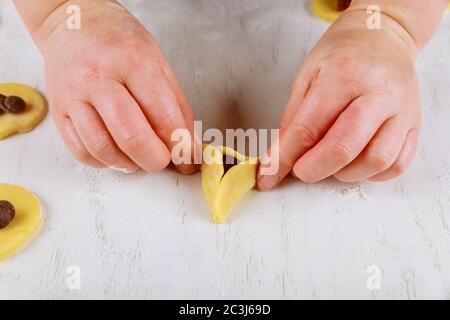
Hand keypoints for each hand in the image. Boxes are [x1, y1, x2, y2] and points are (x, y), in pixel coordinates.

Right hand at [40, 2, 195, 172]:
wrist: (73, 24)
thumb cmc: (118, 42)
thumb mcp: (159, 64)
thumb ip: (177, 108)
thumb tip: (188, 149)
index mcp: (133, 62)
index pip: (164, 118)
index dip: (179, 146)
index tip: (185, 154)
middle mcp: (98, 78)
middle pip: (131, 138)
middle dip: (155, 160)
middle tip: (162, 159)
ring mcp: (73, 96)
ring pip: (103, 149)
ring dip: (129, 164)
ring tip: (139, 156)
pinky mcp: (58, 110)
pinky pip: (81, 151)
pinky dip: (104, 161)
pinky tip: (116, 152)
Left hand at [258, 10, 420, 189]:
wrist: (383, 37)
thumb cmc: (342, 55)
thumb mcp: (306, 77)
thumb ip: (293, 119)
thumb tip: (278, 159)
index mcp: (343, 75)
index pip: (307, 129)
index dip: (283, 159)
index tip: (268, 176)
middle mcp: (378, 92)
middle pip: (343, 148)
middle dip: (313, 170)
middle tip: (301, 170)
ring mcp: (402, 110)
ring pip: (376, 161)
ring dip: (344, 174)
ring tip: (330, 162)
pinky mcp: (414, 124)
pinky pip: (397, 164)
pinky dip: (371, 173)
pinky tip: (356, 162)